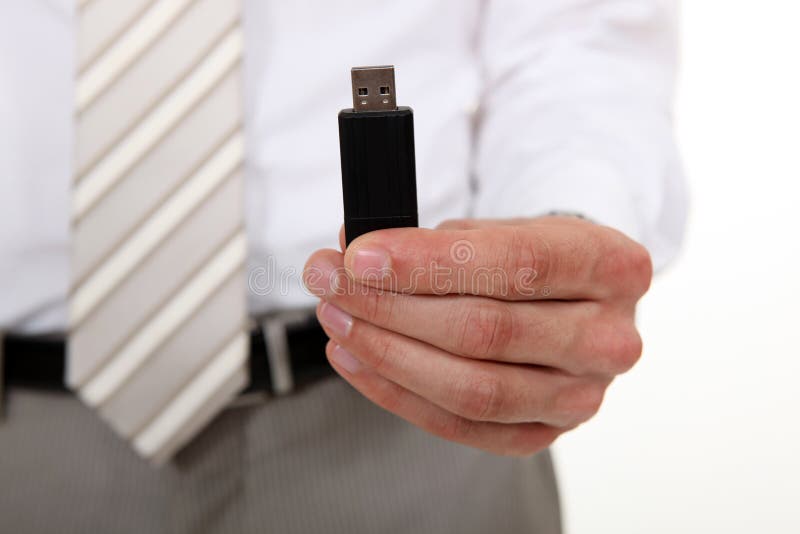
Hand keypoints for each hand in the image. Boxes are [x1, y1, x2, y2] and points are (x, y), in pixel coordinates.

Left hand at [303, 216, 652, 455]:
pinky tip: (357, 359)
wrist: (575, 302)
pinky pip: (460, 426)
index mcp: (611, 266)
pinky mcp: (544, 432)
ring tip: (337, 319)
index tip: (361, 255)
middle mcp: (608, 338)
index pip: (517, 264)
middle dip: (391, 306)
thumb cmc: (534, 259)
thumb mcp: (501, 228)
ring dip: (387, 353)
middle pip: (486, 331)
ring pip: (471, 388)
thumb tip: (355, 254)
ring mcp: (580, 396)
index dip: (430, 261)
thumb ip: (437, 240)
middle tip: (330, 281)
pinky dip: (397, 394)